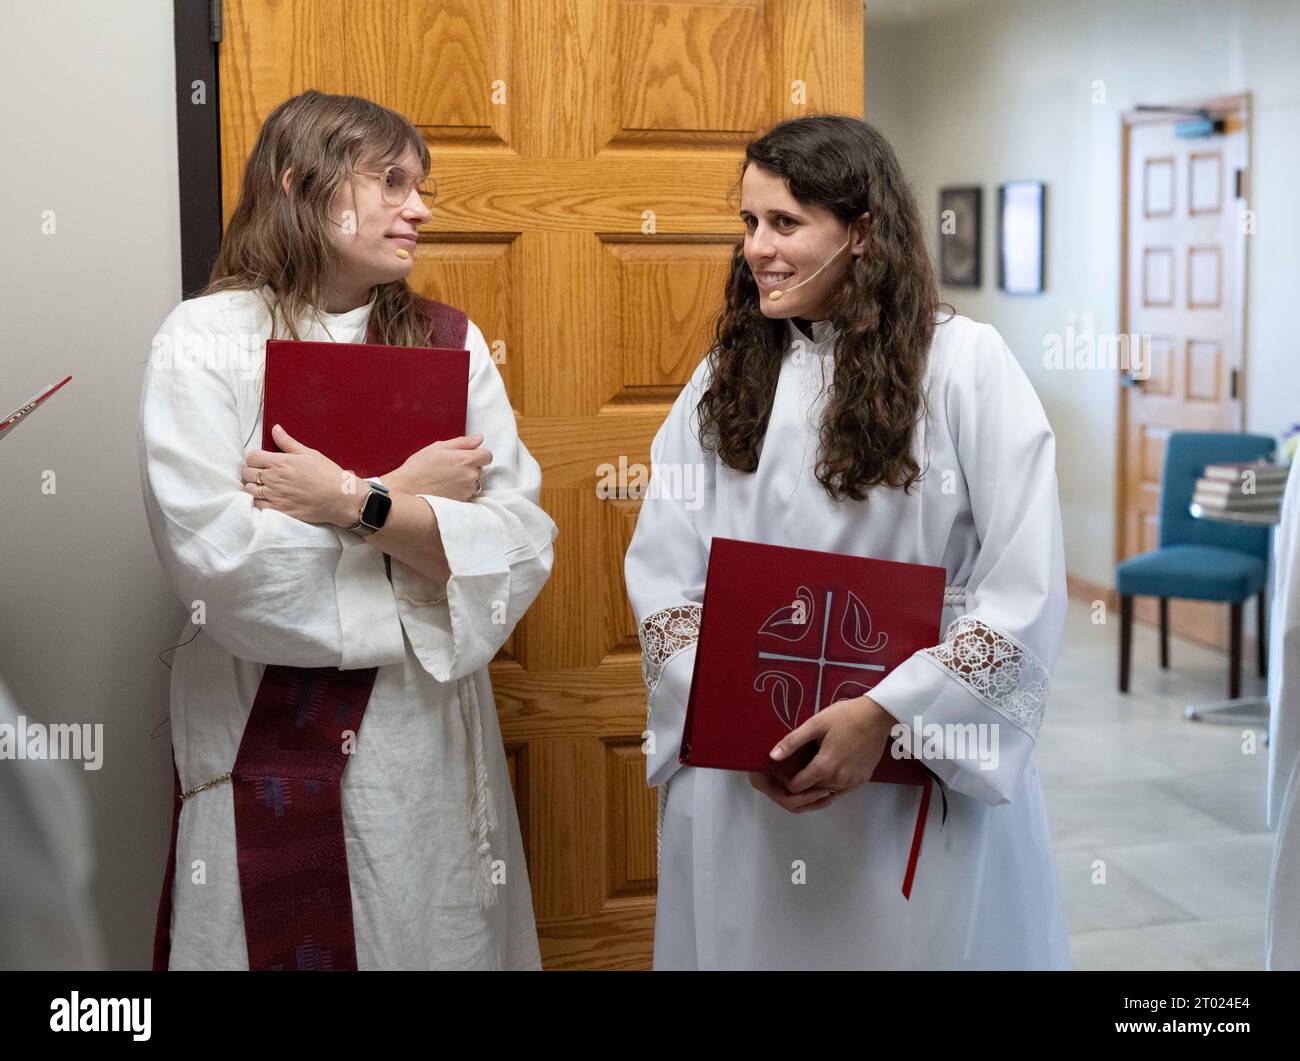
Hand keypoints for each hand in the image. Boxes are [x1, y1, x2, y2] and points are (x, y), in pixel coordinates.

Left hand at [241, 424, 360, 526]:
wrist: (340, 498)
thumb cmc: (328, 474)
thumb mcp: (309, 453)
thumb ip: (288, 442)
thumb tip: (275, 429)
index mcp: (280, 462)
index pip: (251, 457)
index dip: (254, 458)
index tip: (261, 461)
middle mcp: (274, 478)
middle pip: (247, 472)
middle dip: (251, 471)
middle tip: (261, 473)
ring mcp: (275, 495)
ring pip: (249, 489)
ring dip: (253, 486)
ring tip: (263, 486)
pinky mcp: (279, 510)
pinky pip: (257, 505)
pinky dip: (257, 501)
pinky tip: (266, 498)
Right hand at [384, 434, 491, 501]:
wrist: (407, 489)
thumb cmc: (420, 466)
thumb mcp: (439, 447)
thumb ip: (463, 442)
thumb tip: (479, 439)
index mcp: (466, 460)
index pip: (487, 455)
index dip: (478, 454)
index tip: (467, 455)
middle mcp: (470, 476)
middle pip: (480, 468)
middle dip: (469, 465)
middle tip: (450, 466)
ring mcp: (467, 490)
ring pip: (474, 480)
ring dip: (466, 478)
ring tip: (446, 477)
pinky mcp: (463, 501)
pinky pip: (468, 492)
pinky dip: (461, 489)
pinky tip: (446, 487)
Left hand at [758, 695, 896, 812]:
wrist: (877, 716)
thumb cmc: (845, 716)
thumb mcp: (815, 724)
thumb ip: (793, 741)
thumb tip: (773, 756)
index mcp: (824, 767)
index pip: (797, 787)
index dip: (786, 781)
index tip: (783, 771)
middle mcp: (839, 780)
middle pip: (810, 792)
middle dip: (799, 786)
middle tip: (792, 772)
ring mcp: (852, 782)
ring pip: (825, 794)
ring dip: (814, 788)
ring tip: (807, 773)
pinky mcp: (862, 780)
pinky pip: (840, 792)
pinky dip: (829, 789)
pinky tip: (824, 776)